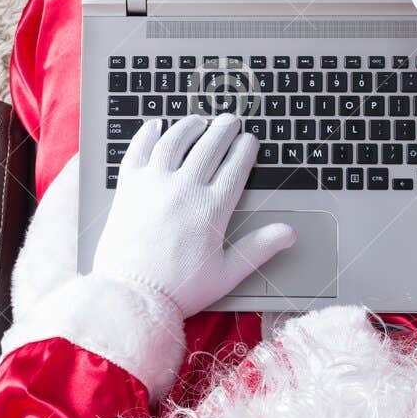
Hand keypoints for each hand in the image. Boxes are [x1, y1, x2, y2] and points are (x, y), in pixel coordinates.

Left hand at [94, 114, 295, 316]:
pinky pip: (138, 150)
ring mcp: (153, 184)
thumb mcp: (226, 274)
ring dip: (190, 126)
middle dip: (223, 129)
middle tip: (230, 121)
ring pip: (175, 141)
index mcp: (211, 209)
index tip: (249, 140)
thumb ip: (257, 249)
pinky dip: (148, 134)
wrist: (132, 296)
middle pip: (209, 146)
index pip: (235, 166)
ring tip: (198, 121)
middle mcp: (184, 189)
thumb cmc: (178, 289)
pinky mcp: (128, 187)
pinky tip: (156, 126)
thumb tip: (288, 233)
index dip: (245, 149)